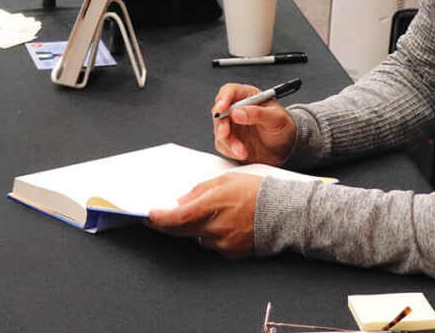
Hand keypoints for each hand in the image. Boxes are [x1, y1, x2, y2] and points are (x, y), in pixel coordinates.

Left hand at [146, 173, 262, 259]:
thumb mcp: (226, 180)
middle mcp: (215, 229)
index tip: (149, 215)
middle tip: (158, 219)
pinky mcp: (233, 253)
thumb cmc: (258, 192)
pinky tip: (225, 225)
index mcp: (211, 207)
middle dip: (168, 225)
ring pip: (198, 238)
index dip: (158, 219)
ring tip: (211, 215)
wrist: (285, 212)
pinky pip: (214, 245)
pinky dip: (213, 236)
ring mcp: (223, 244)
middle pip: (181, 231)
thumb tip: (180, 202)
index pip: (175, 218)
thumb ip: (199, 191)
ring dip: (196, 228)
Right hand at [212, 83, 296, 165]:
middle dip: (221, 124)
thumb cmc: (283, 127)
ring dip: (228, 141)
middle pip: (219, 111)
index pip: (230, 91)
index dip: (223, 99)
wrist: (286, 147)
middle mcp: (237, 109)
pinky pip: (222, 145)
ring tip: (241, 150)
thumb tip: (237, 112)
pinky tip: (242, 153)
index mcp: (248, 96)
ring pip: (219, 130)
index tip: (222, 109)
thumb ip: (257, 113)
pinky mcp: (231, 140)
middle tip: (225, 133)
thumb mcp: (276, 118)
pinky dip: (230, 151)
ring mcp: (233, 125)